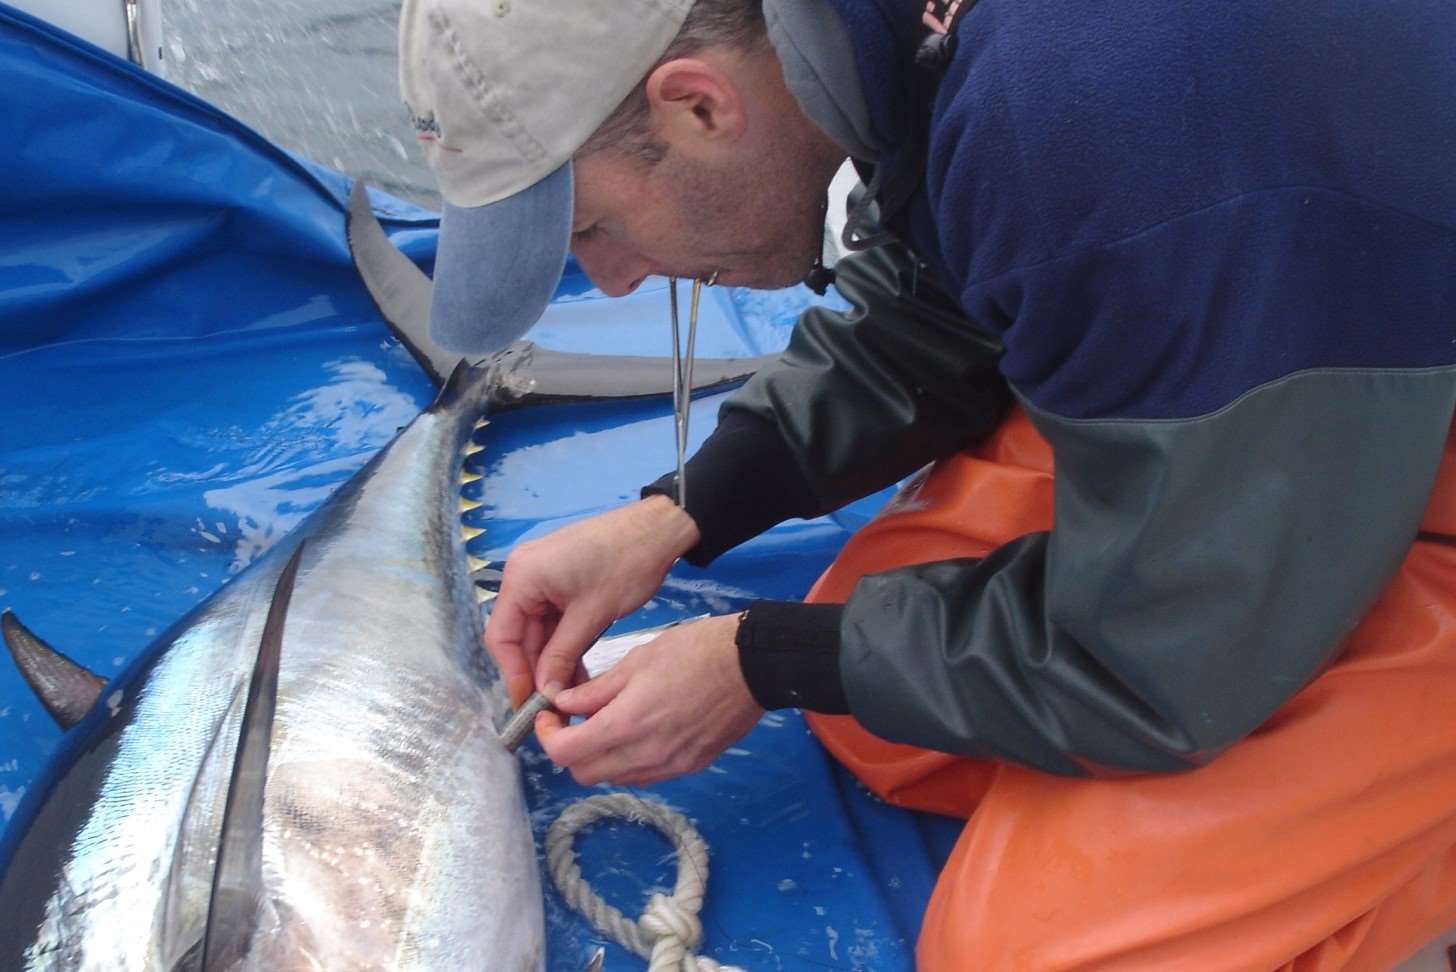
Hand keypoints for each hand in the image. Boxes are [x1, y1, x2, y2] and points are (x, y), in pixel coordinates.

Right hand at [486, 496, 700, 706]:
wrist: (659, 528)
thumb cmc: (626, 563)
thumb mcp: (592, 615)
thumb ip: (562, 655)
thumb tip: (545, 693)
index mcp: (521, 577)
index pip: (501, 636)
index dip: (513, 674)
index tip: (529, 704)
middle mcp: (523, 574)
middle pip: (519, 634)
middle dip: (537, 669)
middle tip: (553, 704)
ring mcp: (541, 575)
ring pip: (538, 629)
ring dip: (553, 659)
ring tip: (572, 692)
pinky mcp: (560, 578)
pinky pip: (553, 617)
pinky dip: (564, 642)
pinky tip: (578, 669)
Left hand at [535, 614, 762, 786]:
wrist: (753, 667)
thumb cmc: (696, 651)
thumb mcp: (637, 660)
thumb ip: (596, 690)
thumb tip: (562, 704)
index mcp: (627, 724)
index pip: (565, 753)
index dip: (547, 736)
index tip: (549, 715)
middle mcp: (645, 755)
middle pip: (584, 774)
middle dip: (570, 749)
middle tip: (573, 719)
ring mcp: (670, 766)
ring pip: (614, 777)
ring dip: (600, 756)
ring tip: (607, 721)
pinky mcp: (690, 767)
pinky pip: (644, 775)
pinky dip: (629, 759)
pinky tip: (638, 730)